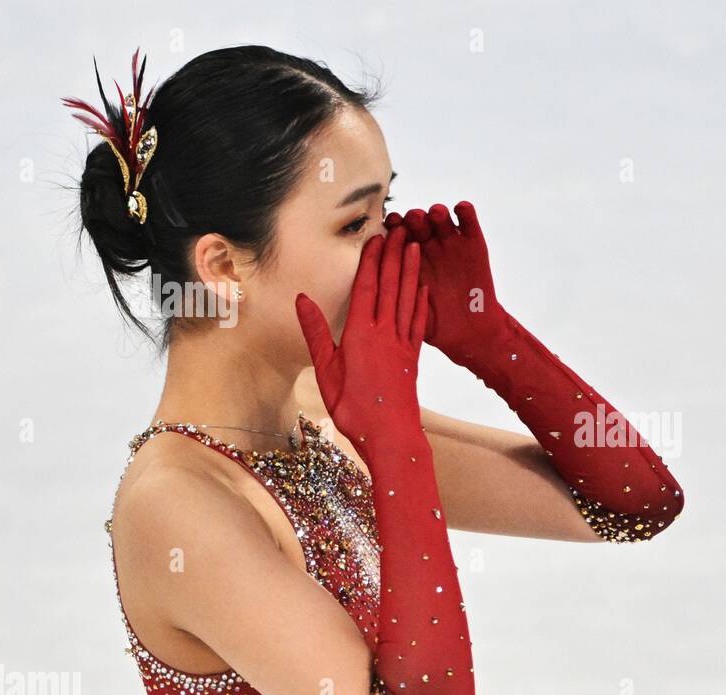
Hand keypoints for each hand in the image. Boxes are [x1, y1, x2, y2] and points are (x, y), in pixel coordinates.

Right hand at [294, 225, 429, 452]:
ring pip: (407, 298)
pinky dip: (421, 302)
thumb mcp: (326, 371)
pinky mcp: (414, 357)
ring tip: (415, 246)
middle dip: (393, 255)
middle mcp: (384, 333)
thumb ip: (316, 333)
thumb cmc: (353, 408)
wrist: (391, 435)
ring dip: (411, 271)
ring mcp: (402, 344)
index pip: (366, 287)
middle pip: (390, 286)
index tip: (375, 236)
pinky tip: (424, 288)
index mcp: (360, 333)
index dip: (371, 260)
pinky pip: (418, 322)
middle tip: (399, 228)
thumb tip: (302, 298)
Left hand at [384, 201, 505, 355]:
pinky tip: (461, 209)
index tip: (388, 228)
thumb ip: (382, 304)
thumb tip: (335, 299)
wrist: (470, 333)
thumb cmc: (435, 327)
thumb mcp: (404, 318)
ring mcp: (451, 245)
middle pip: (417, 224)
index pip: (395, 237)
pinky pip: (468, 223)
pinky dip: (465, 213)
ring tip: (436, 214)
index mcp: (406, 260)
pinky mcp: (475, 245)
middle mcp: (427, 248)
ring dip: (436, 213)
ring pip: (440, 219)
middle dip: (413, 219)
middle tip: (412, 219)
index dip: (392, 229)